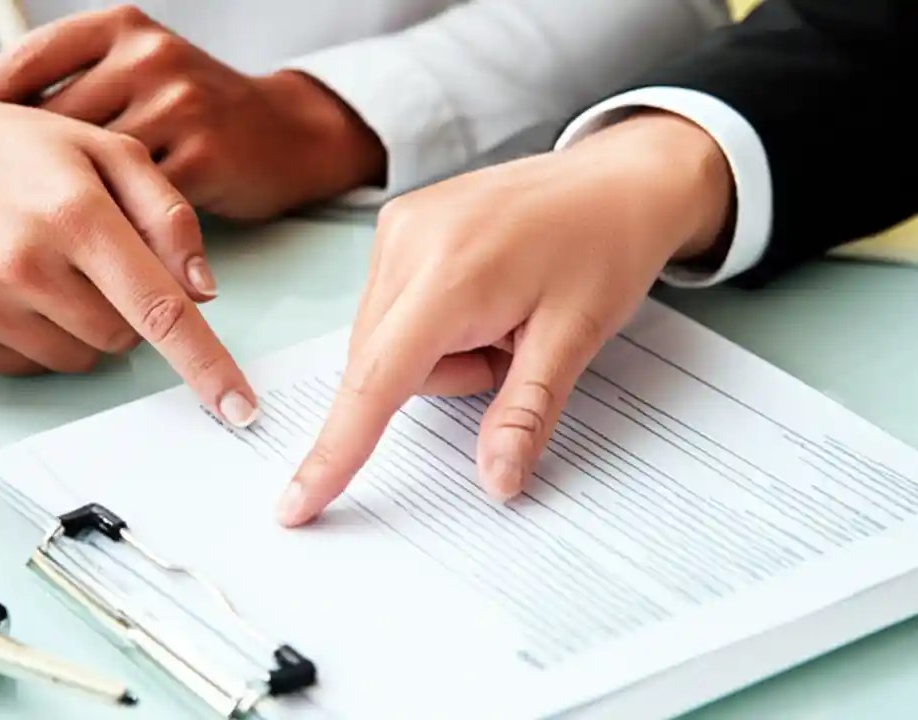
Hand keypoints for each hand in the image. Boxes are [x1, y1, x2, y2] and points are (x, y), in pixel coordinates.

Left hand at [0, 5, 384, 219]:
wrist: (287, 134)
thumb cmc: (196, 112)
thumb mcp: (135, 74)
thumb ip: (71, 86)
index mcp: (120, 28)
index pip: (27, 63)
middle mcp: (147, 58)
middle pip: (54, 123)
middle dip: (20, 170)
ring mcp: (178, 106)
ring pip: (94, 171)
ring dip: (65, 211)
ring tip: (37, 239)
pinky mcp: (204, 158)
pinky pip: (137, 205)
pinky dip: (114, 232)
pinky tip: (96, 252)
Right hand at [0, 74, 258, 425]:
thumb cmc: (22, 150)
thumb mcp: (109, 152)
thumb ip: (169, 217)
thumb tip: (205, 292)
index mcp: (75, 215)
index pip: (158, 308)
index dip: (205, 364)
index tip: (240, 408)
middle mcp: (24, 266)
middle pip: (123, 338)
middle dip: (127, 308)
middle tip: (94, 257)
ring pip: (80, 358)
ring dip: (84, 324)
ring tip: (51, 265)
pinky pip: (32, 365)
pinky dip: (40, 336)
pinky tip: (17, 286)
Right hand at [276, 112, 734, 525]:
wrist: (619, 176)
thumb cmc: (605, 245)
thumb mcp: (577, 338)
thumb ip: (524, 414)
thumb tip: (495, 482)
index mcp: (451, 275)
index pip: (377, 381)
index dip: (335, 450)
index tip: (297, 503)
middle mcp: (407, 243)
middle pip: (379, 366)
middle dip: (440, 379)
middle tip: (510, 348)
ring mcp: (398, 227)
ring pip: (382, 342)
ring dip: (435, 352)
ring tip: (502, 315)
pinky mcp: (399, 223)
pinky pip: (389, 306)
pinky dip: (429, 322)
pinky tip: (481, 294)